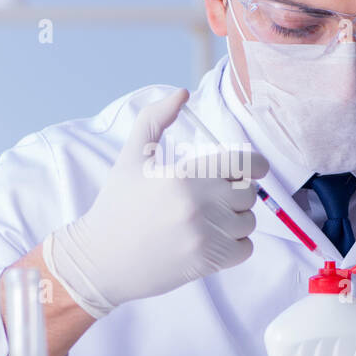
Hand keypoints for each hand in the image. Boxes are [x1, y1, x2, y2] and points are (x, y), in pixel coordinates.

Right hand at [45, 88, 267, 318]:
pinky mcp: (208, 262)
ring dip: (235, 219)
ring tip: (208, 219)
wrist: (101, 261)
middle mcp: (199, 206)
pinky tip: (210, 239)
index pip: (245, 163)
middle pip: (248, 193)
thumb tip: (182, 93)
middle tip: (213, 196)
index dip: (254, 164)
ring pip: (249, 222)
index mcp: (184, 175)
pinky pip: (246, 248)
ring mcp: (205, 237)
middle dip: (237, 192)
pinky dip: (235, 244)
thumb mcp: (131, 157)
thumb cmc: (117, 206)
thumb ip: (155, 119)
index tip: (249, 168)